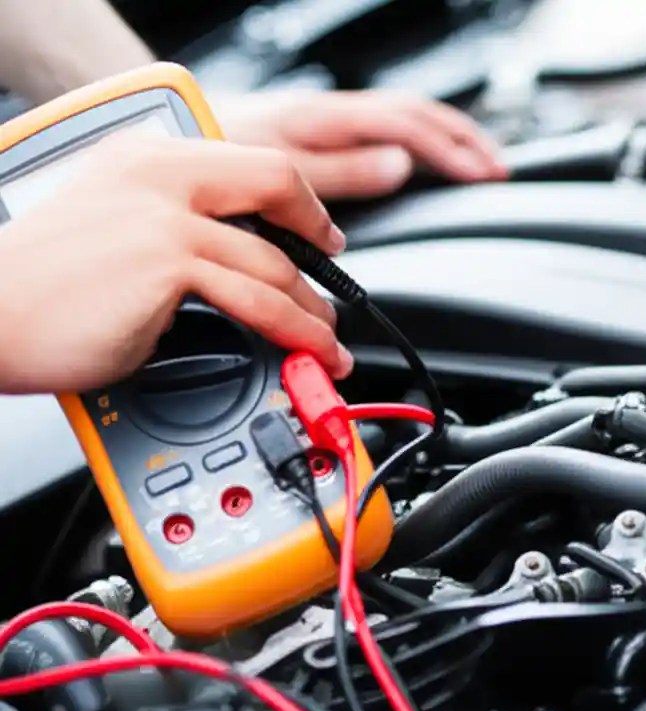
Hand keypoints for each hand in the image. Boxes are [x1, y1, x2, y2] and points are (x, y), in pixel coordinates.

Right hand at [0, 136, 352, 393]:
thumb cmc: (37, 284)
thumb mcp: (109, 220)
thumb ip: (167, 218)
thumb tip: (229, 251)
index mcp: (145, 153)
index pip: (248, 160)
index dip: (293, 199)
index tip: (313, 229)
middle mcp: (160, 172)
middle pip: (276, 180)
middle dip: (318, 230)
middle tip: (334, 268)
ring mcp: (166, 215)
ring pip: (275, 259)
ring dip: (314, 306)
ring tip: (326, 337)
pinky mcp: (169, 263)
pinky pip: (259, 300)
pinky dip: (295, 330)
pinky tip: (305, 348)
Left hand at [217, 90, 507, 199]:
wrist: (170, 138)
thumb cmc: (215, 152)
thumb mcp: (278, 171)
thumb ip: (343, 171)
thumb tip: (401, 165)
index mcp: (326, 116)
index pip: (408, 125)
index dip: (452, 149)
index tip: (484, 175)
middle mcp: (332, 110)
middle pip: (417, 113)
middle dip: (464, 139)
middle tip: (499, 169)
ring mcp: (329, 117)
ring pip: (405, 116)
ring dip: (447, 136)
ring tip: (479, 160)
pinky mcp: (322, 129)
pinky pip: (385, 125)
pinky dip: (420, 140)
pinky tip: (427, 158)